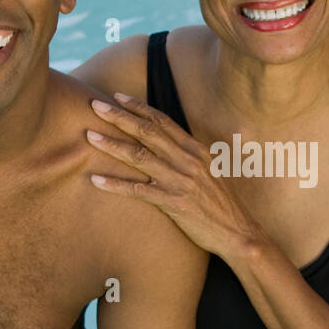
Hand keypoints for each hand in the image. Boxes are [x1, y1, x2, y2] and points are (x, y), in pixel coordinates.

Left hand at [85, 93, 263, 258]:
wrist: (238, 232)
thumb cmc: (221, 204)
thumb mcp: (210, 172)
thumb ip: (189, 157)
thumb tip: (167, 145)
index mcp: (196, 150)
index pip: (163, 121)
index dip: (139, 107)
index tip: (118, 97)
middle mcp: (188, 161)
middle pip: (148, 132)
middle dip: (119, 117)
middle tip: (96, 105)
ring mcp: (180, 181)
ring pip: (139, 156)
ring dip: (112, 144)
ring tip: (90, 135)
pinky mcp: (173, 203)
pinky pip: (137, 190)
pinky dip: (115, 184)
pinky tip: (96, 180)